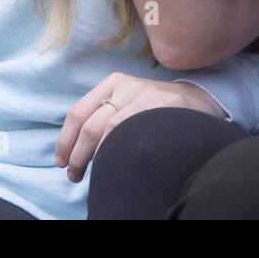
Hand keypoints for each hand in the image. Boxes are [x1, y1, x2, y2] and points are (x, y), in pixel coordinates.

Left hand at [54, 72, 223, 183]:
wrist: (197, 101)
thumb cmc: (152, 110)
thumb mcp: (126, 103)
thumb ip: (102, 116)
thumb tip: (72, 149)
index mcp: (113, 82)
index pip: (78, 112)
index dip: (65, 140)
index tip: (61, 161)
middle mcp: (127, 85)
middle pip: (90, 125)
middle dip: (77, 155)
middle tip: (74, 174)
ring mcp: (147, 94)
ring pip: (109, 130)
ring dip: (94, 158)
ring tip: (90, 175)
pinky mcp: (165, 104)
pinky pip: (133, 131)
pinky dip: (119, 149)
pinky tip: (116, 161)